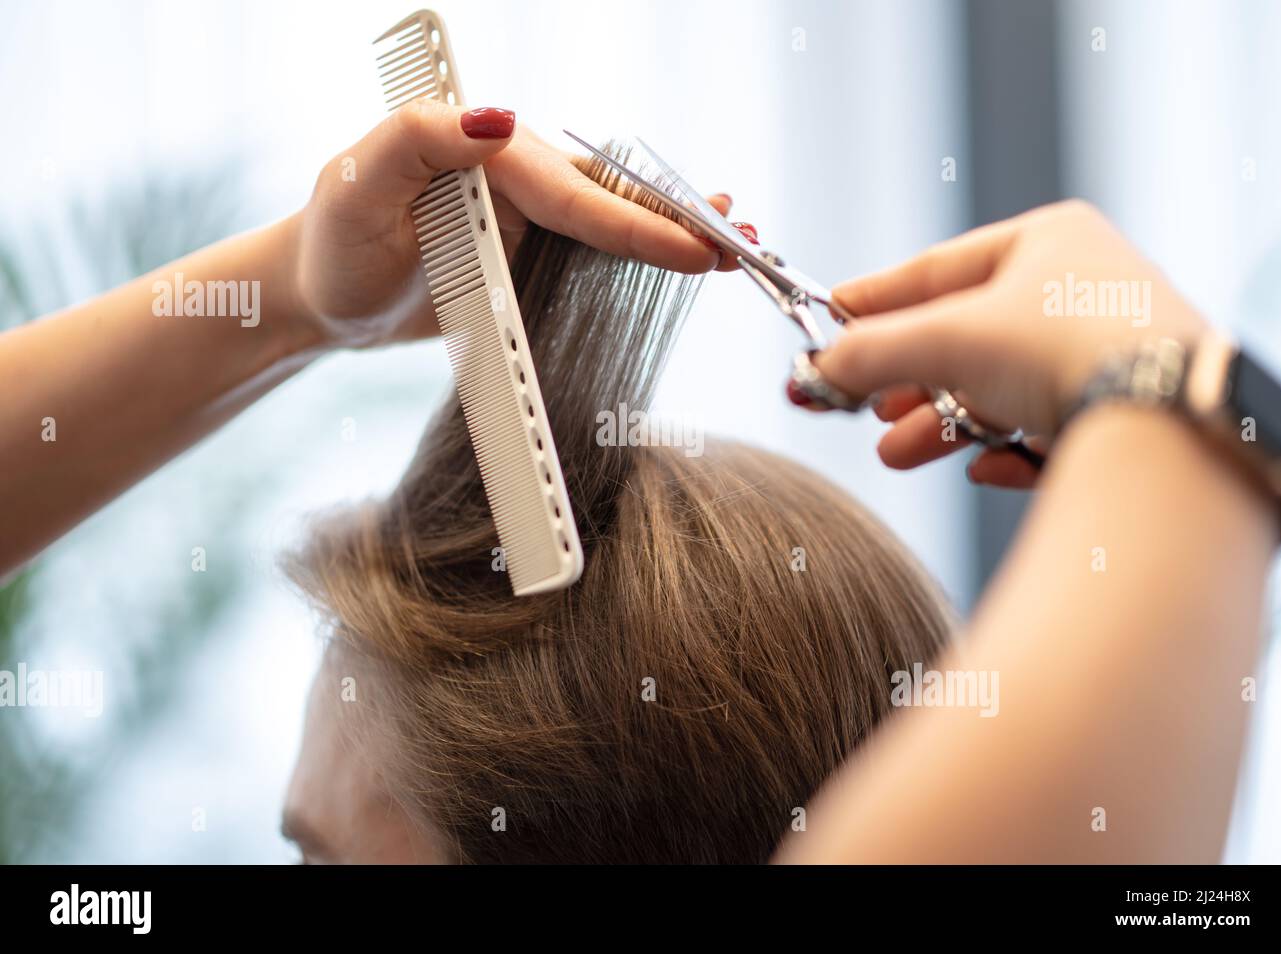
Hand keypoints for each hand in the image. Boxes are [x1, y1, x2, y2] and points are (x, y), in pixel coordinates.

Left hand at [290, 101, 735, 349]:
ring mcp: (522, 212)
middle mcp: (510, 172)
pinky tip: (679, 256)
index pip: (570, 191)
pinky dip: (640, 250)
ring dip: (671, 231)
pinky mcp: (525, 247)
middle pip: (607, 194)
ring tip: (730, 245)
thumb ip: (417, 138)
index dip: (637, 222)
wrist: (319, 294)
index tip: (692, 247)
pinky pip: (592, 246)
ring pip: (610, 216)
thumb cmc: (330, 243)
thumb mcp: (352, 185)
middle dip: (676, 218)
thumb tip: (498, 120)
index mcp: (478, 151)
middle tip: (739, 240)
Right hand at [808, 200, 1207, 486]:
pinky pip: (1051, 426)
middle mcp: (1084, 288)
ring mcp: (1111, 351)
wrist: (1165, 422)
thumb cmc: (1062, 349)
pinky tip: (985, 467)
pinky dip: (1010, 447)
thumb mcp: (944, 341)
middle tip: (865, 408)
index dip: (876, 299)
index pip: (937, 269)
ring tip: (899, 453)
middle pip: (968, 338)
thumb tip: (809, 374)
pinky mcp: (1130, 411)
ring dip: (945, 424)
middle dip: (909, 382)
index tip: (829, 320)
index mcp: (1048, 241)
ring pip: (1004, 388)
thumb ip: (869, 353)